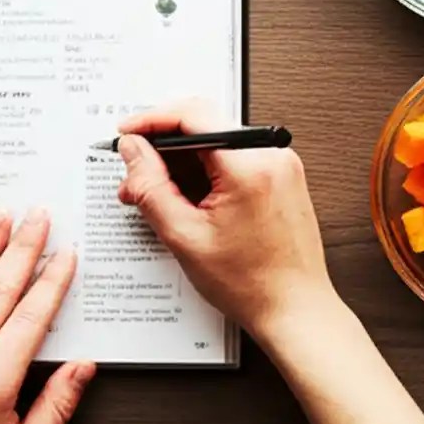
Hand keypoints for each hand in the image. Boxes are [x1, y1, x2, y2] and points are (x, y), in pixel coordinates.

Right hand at [116, 100, 337, 339]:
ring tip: (160, 197)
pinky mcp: (282, 176)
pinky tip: (189, 199)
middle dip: (163, 148)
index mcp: (251, 165)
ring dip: (183, 162)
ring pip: (217, 142)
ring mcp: (282, 164)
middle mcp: (272, 155)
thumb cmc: (253, 284)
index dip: (151, 120)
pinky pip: (235, 158)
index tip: (129, 132)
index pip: (192, 114)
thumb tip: (134, 152)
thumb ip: (151, 187)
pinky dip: (206, 172)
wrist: (295, 309)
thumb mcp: (185, 236)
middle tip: (136, 177)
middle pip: (203, 126)